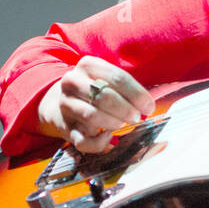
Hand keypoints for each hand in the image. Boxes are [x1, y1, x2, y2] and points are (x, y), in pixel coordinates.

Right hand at [37, 56, 155, 153]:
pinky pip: (82, 139)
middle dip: (126, 110)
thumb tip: (148, 106)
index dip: (137, 95)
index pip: (118, 78)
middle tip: (136, 117)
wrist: (59, 103)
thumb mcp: (107, 79)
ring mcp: (65, 104)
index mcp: (88, 65)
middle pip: (105, 96)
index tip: (149, 107)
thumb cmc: (94, 90)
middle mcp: (72, 81)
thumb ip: (127, 89)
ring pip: (92, 115)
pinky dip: (99, 142)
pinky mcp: (63, 126)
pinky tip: (108, 136)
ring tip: (122, 124)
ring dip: (114, 123)